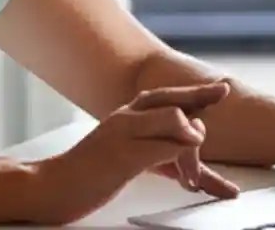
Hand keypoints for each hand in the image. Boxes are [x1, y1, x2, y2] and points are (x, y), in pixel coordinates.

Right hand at [27, 81, 231, 224]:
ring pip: (175, 121)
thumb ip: (156, 152)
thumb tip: (186, 157)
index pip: (166, 97)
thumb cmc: (88, 174)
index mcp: (126, 116)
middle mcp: (126, 118)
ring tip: (192, 176)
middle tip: (223, 93)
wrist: (52, 186)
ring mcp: (125, 134)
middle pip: (172, 99)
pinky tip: (187, 177)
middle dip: (201, 98)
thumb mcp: (125, 157)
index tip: (220, 88)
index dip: (195, 92)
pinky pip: (165, 148)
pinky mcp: (124, 155)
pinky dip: (183, 158)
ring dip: (192, 145)